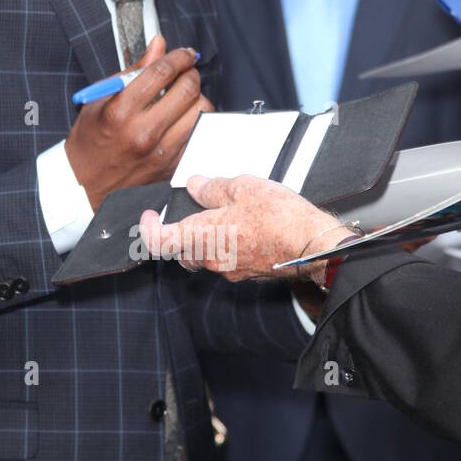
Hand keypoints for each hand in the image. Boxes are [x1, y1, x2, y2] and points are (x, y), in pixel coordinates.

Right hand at [65, 38, 211, 209]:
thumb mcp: (100, 100)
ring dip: (196, 97)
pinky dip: (193, 121)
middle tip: (185, 72)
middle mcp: (144, 133)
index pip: (162, 71)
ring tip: (183, 96)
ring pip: (200, 111)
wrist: (85, 185)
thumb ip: (133, 71)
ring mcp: (160, 153)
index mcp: (121, 111)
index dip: (178, 56)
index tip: (183, 54)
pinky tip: (181, 118)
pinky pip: (197, 134)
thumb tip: (158, 46)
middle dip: (190, 74)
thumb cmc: (90, 141)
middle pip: (187, 89)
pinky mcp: (171, 166)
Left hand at [138, 174, 341, 281]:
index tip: (150, 215)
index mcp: (202, 236)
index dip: (147, 228)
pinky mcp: (247, 274)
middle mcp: (210, 259)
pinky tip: (246, 228)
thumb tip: (195, 185)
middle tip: (190, 212)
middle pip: (181, 251)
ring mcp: (229, 270)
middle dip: (180, 233)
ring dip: (206, 238)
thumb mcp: (243, 187)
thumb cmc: (280, 217)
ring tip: (226, 215)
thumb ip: (213, 188)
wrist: (313, 246)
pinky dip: (228, 245)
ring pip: (205, 256)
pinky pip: (227, 260)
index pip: (158, 241)